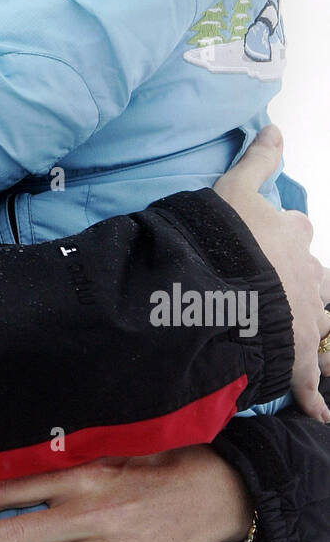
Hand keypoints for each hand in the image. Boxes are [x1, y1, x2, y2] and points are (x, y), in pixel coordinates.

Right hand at [212, 124, 329, 422]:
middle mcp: (309, 279)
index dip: (282, 237)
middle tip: (278, 295)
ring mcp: (304, 321)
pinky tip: (322, 417)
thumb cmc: (224, 237)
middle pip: (315, 283)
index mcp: (292, 238)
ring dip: (308, 335)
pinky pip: (308, 385)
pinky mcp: (295, 359)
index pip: (296, 232)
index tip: (267, 243)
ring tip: (293, 342)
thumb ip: (256, 160)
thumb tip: (276, 125)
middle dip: (302, 288)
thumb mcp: (233, 187)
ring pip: (316, 327)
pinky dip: (315, 401)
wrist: (221, 290)